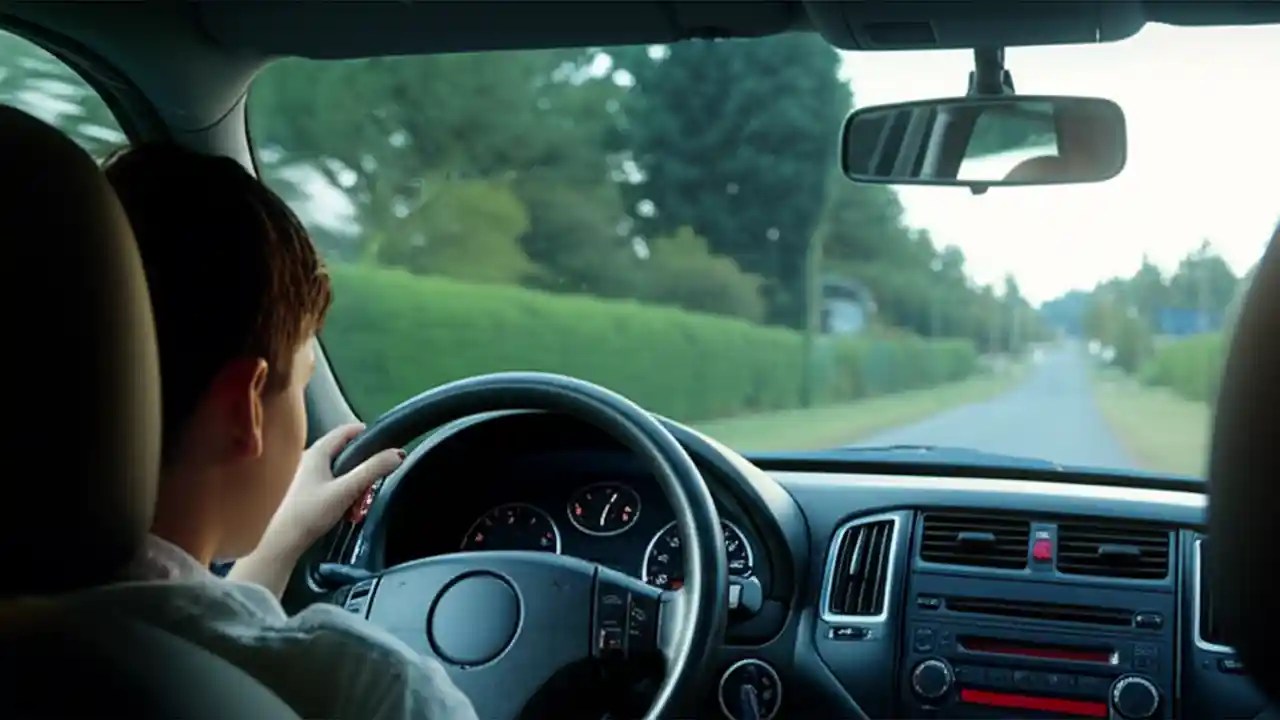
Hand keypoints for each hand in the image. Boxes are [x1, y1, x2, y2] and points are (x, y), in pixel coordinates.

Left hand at [259, 422, 403, 560]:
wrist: (279, 542)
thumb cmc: (310, 512)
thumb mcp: (346, 490)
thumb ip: (373, 470)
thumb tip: (398, 453)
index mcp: (317, 451)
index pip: (346, 431)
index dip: (368, 434)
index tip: (385, 445)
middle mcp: (307, 457)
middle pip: (344, 453)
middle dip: (363, 467)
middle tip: (373, 483)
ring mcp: (302, 475)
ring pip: (337, 471)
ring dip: (353, 484)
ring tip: (358, 503)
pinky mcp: (299, 491)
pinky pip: (328, 483)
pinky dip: (341, 492)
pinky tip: (343, 510)